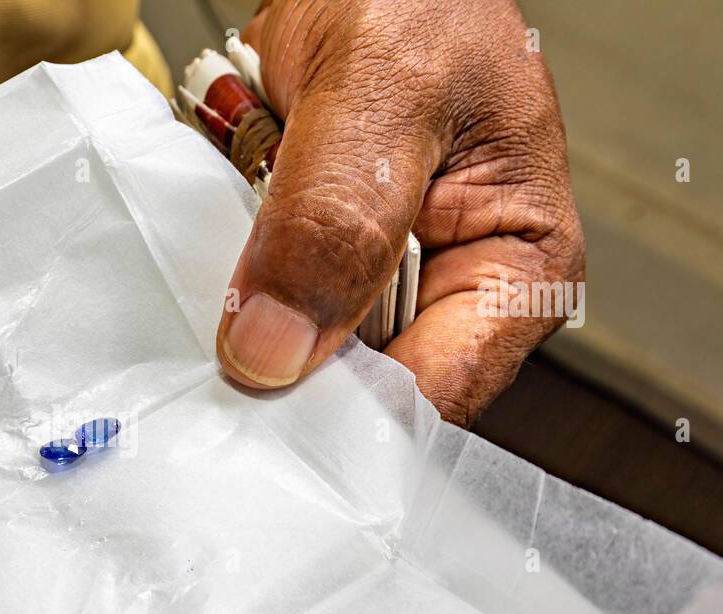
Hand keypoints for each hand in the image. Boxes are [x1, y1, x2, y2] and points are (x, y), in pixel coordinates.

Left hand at [217, 0, 584, 425]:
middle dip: (287, 377)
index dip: (352, 415)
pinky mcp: (309, 266)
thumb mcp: (386, 90)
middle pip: (359, 392)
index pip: (436, 393)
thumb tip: (278, 349)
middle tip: (221, 359)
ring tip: (215, 301)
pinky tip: (207, 276)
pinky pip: (257, 309)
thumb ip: (336, 216)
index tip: (268, 410)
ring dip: (247, 332)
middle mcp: (443, 292)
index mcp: (514, 269)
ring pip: (296, 356)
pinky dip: (225, 292)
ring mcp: (369, 283)